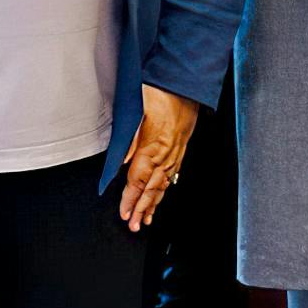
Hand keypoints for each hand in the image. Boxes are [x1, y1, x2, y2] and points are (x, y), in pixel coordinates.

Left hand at [119, 85, 200, 230]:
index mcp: (154, 145)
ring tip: (147, 218)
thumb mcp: (137, 113)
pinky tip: (162, 194)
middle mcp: (167, 152)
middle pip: (152, 188)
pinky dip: (166, 188)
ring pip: (164, 183)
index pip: (138, 180)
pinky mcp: (181, 146)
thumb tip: (121, 163)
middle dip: (142, 209)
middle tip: (135, 226)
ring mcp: (176, 151)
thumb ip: (129, 140)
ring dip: (154, 203)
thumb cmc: (162, 91)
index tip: (124, 213)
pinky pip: (173, 173)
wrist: (185, 81)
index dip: (130, 199)